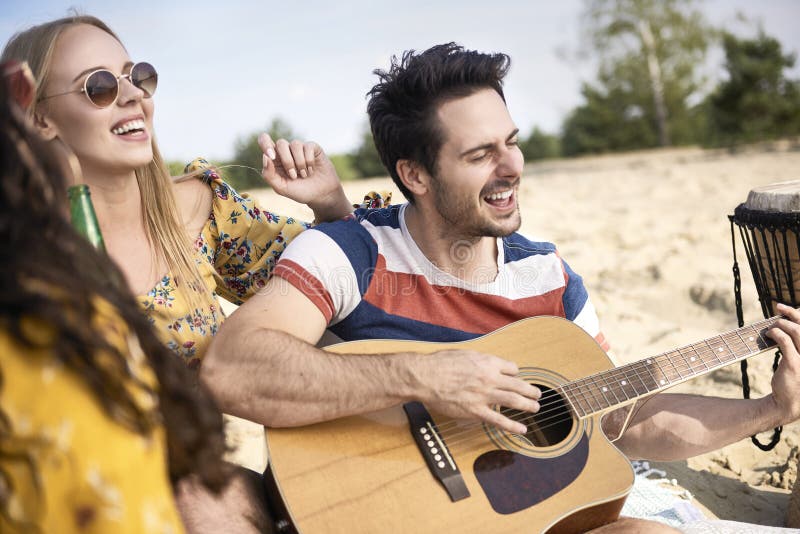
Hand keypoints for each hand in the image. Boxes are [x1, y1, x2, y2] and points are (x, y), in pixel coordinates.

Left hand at [259, 134, 349, 220]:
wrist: (321, 196)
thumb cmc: (300, 191)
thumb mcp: (281, 188)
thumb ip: (269, 175)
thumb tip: (265, 157)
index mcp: (276, 159)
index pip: (264, 140)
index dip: (265, 144)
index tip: (272, 156)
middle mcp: (287, 151)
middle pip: (281, 143)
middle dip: (287, 161)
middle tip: (294, 176)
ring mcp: (300, 149)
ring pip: (295, 144)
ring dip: (300, 163)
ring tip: (304, 175)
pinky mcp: (313, 148)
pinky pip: (308, 147)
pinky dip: (309, 161)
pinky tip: (312, 170)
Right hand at [409, 350, 540, 434]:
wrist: (426, 377)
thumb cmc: (440, 363)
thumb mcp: (464, 354)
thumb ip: (479, 360)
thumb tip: (486, 363)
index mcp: (488, 363)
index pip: (512, 368)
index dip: (516, 374)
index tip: (516, 379)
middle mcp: (490, 378)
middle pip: (519, 385)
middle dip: (531, 390)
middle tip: (538, 394)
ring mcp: (484, 396)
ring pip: (514, 401)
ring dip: (528, 405)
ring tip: (536, 408)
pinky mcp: (476, 411)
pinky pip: (499, 420)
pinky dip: (513, 426)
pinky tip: (522, 430)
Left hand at [765, 303, 799, 424]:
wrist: (788, 403)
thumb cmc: (794, 381)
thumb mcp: (799, 361)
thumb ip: (796, 345)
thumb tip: (787, 324)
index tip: (788, 308)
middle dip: (792, 313)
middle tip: (778, 307)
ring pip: (797, 331)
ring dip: (782, 323)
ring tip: (772, 325)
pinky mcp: (795, 364)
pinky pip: (785, 342)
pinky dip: (776, 333)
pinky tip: (769, 334)